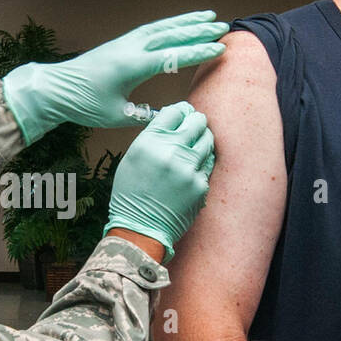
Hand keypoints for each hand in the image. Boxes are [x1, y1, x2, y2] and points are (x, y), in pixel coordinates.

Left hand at [1, 10, 227, 143]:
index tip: (219, 49)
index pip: (172, 55)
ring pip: (163, 27)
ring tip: (210, 15)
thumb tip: (171, 116)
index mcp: (132, 66)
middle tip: (224, 27)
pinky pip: (152, 28)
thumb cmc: (85, 104)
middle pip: (172, 35)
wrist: (57, 88)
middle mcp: (131, 48)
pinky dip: (171, 23)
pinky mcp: (123, 42)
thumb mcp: (117, 115)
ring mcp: (127, 42)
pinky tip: (183, 22)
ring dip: (188, 21)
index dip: (198, 52)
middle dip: (200, 30)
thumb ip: (144, 115)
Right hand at [104, 102, 213, 261]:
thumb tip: (173, 122)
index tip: (183, 114)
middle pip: (197, 121)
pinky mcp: (200, 184)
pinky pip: (208, 164)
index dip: (181, 111)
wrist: (140, 228)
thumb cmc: (132, 194)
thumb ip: (153, 138)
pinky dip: (202, 164)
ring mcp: (188, 168)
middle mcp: (170, 152)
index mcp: (149, 142)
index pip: (175, 112)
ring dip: (202, 140)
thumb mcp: (133, 159)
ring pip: (207, 140)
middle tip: (195, 126)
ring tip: (195, 146)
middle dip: (196, 122)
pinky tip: (192, 170)